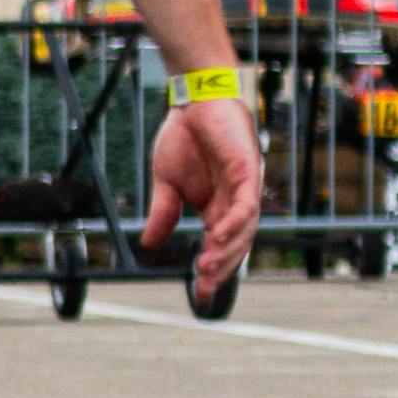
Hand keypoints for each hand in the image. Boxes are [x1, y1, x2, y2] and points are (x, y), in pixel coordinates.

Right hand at [147, 93, 265, 288]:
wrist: (194, 101)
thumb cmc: (184, 137)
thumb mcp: (166, 183)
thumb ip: (163, 213)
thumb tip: (150, 245)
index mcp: (218, 207)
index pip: (219, 246)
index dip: (212, 271)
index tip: (199, 296)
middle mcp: (237, 202)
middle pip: (236, 245)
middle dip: (221, 269)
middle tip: (203, 289)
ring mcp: (245, 188)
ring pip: (244, 229)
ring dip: (227, 251)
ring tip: (204, 268)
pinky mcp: (248, 171)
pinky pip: (245, 205)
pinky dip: (234, 223)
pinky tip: (216, 237)